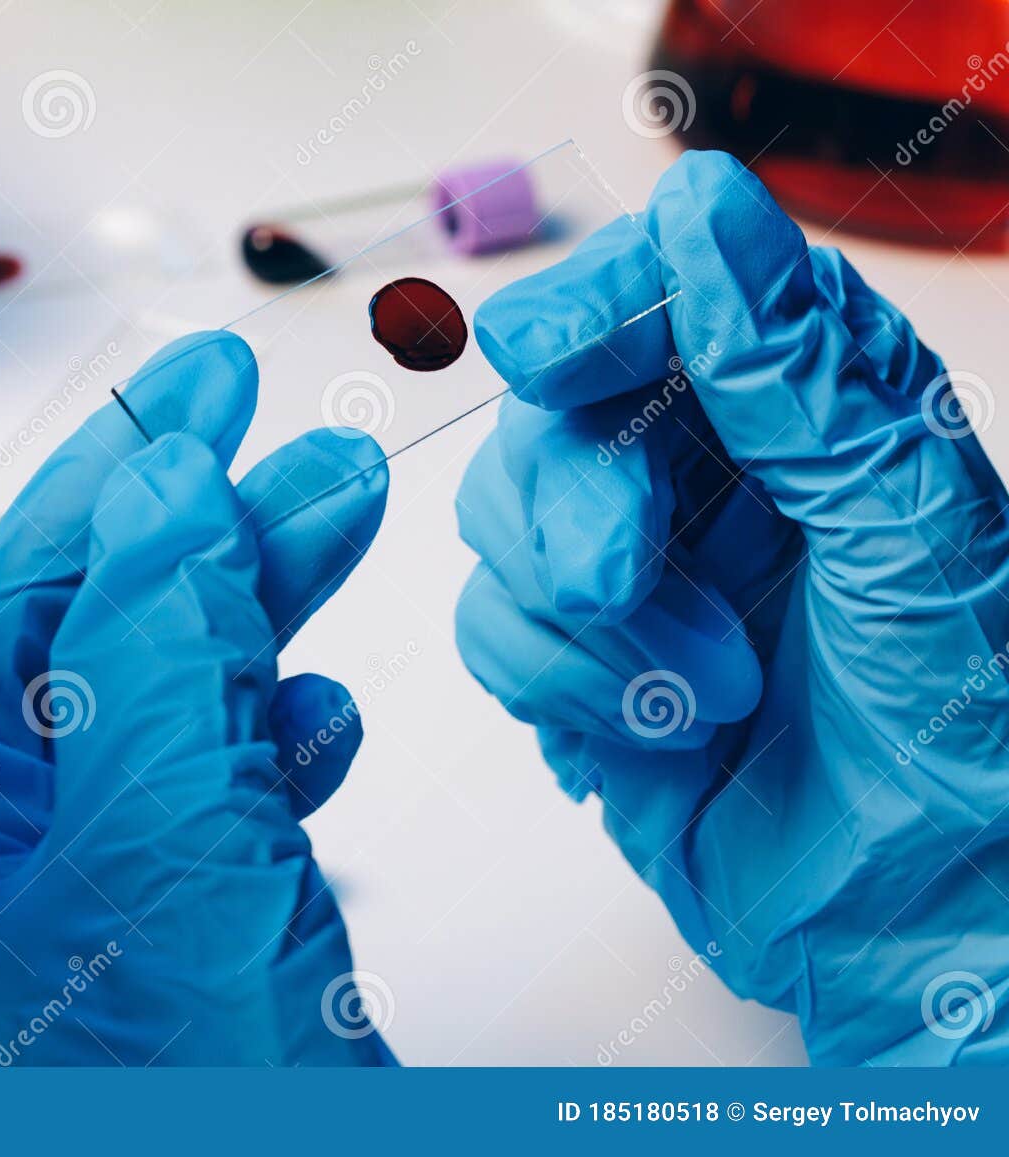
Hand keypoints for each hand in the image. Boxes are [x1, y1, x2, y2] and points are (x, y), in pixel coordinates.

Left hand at [0, 331, 394, 1064]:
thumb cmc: (178, 1101)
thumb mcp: (163, 855)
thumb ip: (156, 655)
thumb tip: (163, 490)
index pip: (1, 617)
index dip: (109, 482)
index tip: (193, 393)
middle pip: (86, 665)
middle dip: (203, 544)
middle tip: (285, 441)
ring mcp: (60, 950)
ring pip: (159, 740)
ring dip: (256, 635)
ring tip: (338, 527)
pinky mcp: (151, 984)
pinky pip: (197, 836)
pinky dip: (266, 765)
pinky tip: (317, 721)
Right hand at [457, 151, 1008, 1064]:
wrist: (943, 932)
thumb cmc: (978, 743)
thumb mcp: (916, 539)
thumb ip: (801, 374)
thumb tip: (703, 208)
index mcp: (808, 415)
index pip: (667, 298)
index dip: (594, 308)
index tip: (543, 350)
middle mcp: (711, 481)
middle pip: (554, 417)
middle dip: (575, 499)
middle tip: (622, 575)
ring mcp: (636, 578)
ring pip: (502, 519)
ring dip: (582, 613)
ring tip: (700, 688)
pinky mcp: (578, 673)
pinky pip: (494, 631)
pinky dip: (558, 683)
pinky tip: (653, 732)